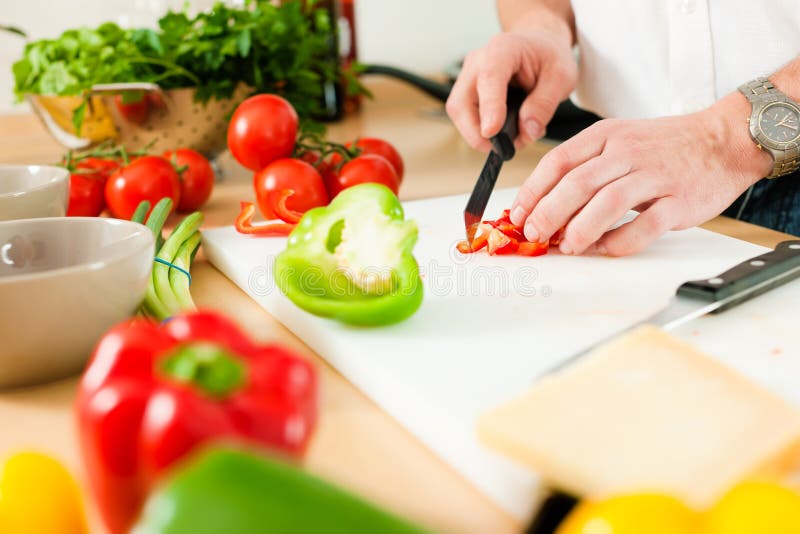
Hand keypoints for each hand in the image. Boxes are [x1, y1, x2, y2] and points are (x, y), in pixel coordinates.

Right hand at [445, 24, 576, 152]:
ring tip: (513, 139)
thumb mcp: (561, 77)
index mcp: (503, 49)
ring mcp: (468, 77)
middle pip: (461, 103)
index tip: (492, 132)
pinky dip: (482, 132)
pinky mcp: (467, 92)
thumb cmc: (549, 58)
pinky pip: (465, 118)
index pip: (489, 78)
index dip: (489, 107)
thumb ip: (545, 104)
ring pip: (459, 114)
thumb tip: (527, 132)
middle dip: (477, 133)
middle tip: (504, 149)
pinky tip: (506, 132)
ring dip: (480, 135)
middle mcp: (477, 61)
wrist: (539, 46)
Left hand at [509, 93, 773, 255]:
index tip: (517, 214)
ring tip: (565, 247)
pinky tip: (604, 249)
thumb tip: (544, 205)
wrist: (724, 140)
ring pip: (607, 203)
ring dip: (580, 229)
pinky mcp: (678, 200)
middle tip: (534, 234)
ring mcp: (654, 176)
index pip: (558, 162)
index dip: (532, 191)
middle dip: (548, 213)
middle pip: (576, 183)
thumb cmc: (664, 147)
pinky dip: (620, 242)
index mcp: (606, 136)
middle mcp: (627, 152)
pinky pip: (645, 226)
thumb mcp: (619, 141)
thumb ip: (584, 168)